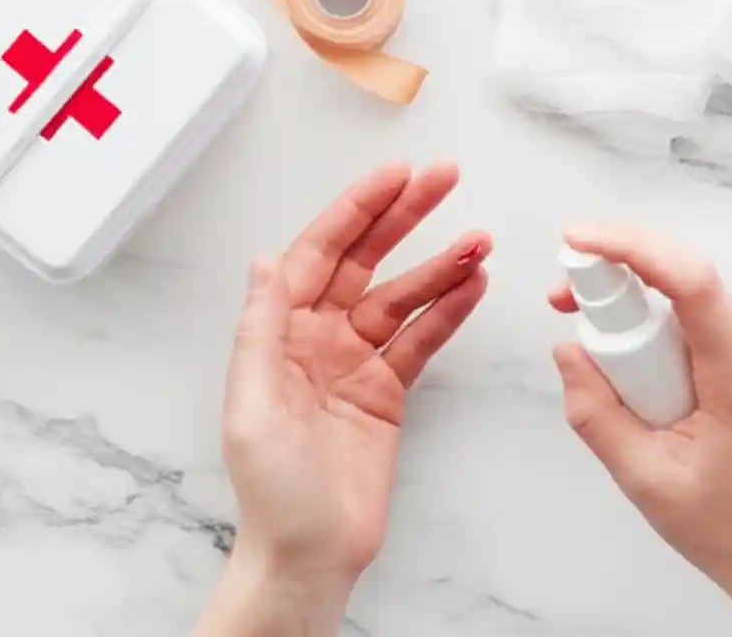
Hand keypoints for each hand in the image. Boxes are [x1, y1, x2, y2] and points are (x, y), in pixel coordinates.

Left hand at [195, 162, 489, 636]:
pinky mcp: (388, 391)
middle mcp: (317, 338)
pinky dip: (448, 311)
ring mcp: (356, 362)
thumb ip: (262, 328)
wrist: (311, 554)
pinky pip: (422, 339)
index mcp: (279, 333)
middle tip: (443, 181)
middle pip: (365, 261)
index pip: (320, 253)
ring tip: (479, 240)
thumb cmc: (273, 491)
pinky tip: (474, 285)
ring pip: (403, 296)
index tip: (395, 178)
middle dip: (404, 218)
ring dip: (440, 266)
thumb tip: (267, 260)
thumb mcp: (252, 404)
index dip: (357, 211)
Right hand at [549, 224, 731, 636]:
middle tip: (560, 300)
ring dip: (635, 301)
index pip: (692, 279)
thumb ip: (595, 412)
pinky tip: (625, 355)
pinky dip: (656, 324)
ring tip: (586, 335)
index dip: (631, 246)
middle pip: (686, 277)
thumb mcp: (644, 478)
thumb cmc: (727, 528)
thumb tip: (566, 349)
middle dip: (619, 271)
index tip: (574, 241)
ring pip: (689, 296)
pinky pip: (698, 321)